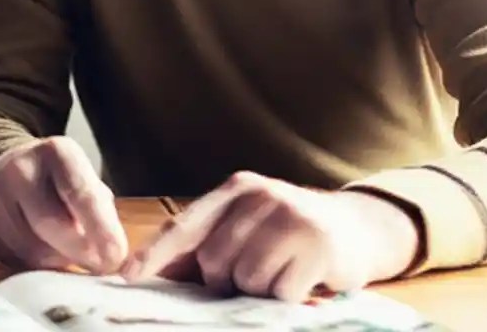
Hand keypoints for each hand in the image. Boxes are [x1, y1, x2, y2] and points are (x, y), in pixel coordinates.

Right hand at [0, 136, 128, 273]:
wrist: (6, 168)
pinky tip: (39, 244)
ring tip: (63, 244)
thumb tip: (111, 257)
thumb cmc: (60, 182)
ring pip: (34, 250)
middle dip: (80, 251)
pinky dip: (34, 262)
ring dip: (57, 258)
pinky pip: (14, 259)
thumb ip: (101, 213)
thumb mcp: (86, 181)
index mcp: (57, 152)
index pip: (80, 193)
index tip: (115, 255)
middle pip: (52, 225)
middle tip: (99, 262)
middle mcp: (20, 169)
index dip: (100, 228)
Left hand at [120, 172, 417, 301]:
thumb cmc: (289, 233)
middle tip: (256, 272)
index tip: (127, 278)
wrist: (359, 228)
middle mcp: (260, 196)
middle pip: (213, 261)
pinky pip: (279, 291)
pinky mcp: (316, 246)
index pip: (184, 225)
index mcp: (236, 189)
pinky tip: (301, 278)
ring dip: (259, 288)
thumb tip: (150, 274)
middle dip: (226, 280)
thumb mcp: (246, 226)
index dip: (155, 255)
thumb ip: (205, 244)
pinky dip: (286, 295)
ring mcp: (290, 218)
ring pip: (245, 279)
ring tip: (281, 271)